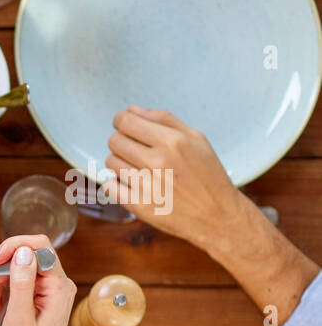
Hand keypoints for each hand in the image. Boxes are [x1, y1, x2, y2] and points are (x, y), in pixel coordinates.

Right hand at [0, 235, 75, 325]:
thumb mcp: (20, 316)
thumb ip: (22, 282)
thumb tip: (23, 252)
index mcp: (59, 287)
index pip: (39, 248)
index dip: (14, 248)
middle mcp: (58, 284)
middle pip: (25, 259)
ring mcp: (50, 290)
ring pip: (17, 270)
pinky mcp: (41, 296)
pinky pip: (18, 282)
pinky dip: (2, 290)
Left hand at [104, 106, 257, 257]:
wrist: (217, 215)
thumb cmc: (207, 175)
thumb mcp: (196, 139)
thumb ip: (162, 120)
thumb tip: (130, 110)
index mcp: (172, 142)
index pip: (126, 122)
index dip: (120, 121)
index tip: (122, 125)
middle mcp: (157, 162)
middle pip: (114, 142)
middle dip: (121, 142)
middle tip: (135, 150)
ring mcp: (146, 185)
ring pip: (110, 162)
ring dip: (120, 163)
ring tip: (139, 169)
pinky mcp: (138, 206)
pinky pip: (108, 186)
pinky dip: (116, 184)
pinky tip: (132, 185)